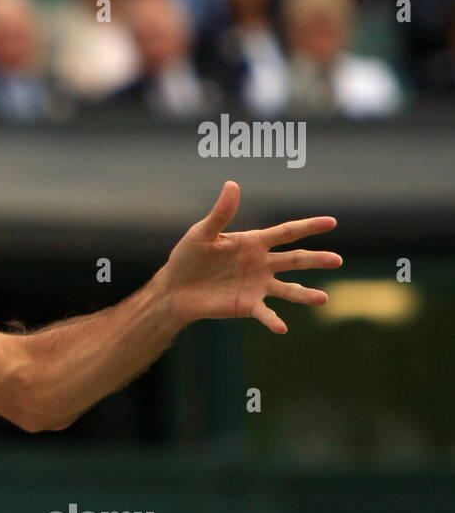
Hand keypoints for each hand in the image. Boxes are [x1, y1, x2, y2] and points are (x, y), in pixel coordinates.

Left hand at [158, 181, 341, 333]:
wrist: (175, 288)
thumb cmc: (187, 257)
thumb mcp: (202, 234)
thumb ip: (220, 213)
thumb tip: (232, 184)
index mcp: (254, 243)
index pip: (286, 232)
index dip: (308, 226)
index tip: (331, 222)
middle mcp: (261, 264)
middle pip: (295, 260)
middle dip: (316, 260)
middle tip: (336, 260)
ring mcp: (257, 286)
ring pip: (288, 289)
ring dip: (305, 294)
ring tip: (323, 299)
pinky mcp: (247, 305)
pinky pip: (265, 313)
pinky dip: (273, 320)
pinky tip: (282, 327)